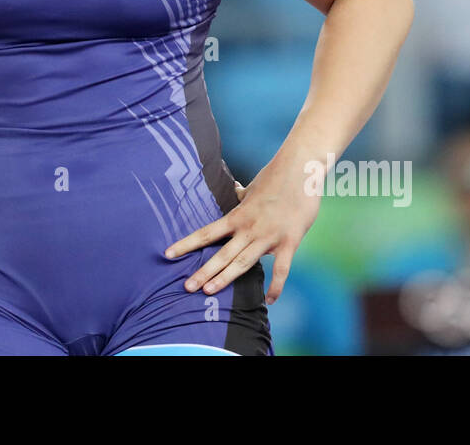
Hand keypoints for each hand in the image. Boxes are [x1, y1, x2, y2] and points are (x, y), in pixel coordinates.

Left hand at [164, 157, 322, 303]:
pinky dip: (275, 287)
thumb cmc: (276, 176)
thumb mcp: (253, 187)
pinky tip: (269, 301)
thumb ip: (242, 195)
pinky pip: (281, 270)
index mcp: (237, 216)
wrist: (301, 170)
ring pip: (243, 263)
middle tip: (187, 287)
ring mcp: (269, 237)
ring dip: (225, 279)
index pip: (206, 233)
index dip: (186, 244)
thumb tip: (234, 188)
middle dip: (203, 272)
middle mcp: (249, 228)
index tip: (168, 254)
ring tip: (209, 292)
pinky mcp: (289, 242)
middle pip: (221, 254)